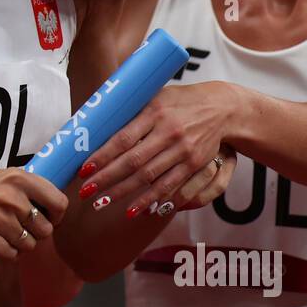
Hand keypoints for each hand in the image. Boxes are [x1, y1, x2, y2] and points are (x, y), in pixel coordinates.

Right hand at [0, 169, 67, 259]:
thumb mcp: (1, 178)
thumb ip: (26, 189)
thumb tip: (54, 208)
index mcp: (19, 178)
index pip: (59, 203)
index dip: (57, 216)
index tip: (48, 220)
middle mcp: (10, 197)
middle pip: (46, 229)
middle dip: (35, 234)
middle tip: (19, 230)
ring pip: (29, 245)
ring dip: (20, 245)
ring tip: (4, 236)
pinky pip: (11, 255)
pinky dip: (7, 254)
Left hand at [79, 81, 238, 215]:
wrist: (222, 108)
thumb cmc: (180, 101)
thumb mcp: (156, 97)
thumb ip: (132, 112)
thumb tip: (97, 127)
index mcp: (155, 111)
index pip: (123, 138)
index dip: (102, 156)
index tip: (84, 169)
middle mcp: (169, 132)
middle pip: (133, 161)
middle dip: (106, 179)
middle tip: (85, 192)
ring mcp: (184, 150)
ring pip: (149, 178)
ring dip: (123, 193)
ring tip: (101, 203)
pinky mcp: (195, 164)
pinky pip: (170, 187)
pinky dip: (150, 200)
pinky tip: (133, 210)